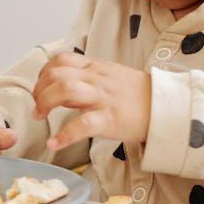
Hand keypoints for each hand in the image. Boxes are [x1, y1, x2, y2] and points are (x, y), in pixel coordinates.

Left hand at [32, 52, 150, 150]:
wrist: (166, 107)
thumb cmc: (138, 95)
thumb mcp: (111, 77)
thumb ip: (87, 79)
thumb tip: (62, 88)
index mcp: (96, 68)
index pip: (61, 59)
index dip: (44, 73)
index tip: (40, 88)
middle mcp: (97, 79)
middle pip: (57, 73)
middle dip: (39, 89)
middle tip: (37, 107)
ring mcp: (103, 98)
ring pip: (65, 90)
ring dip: (45, 103)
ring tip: (40, 117)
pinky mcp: (109, 119)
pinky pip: (82, 125)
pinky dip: (63, 136)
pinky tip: (54, 144)